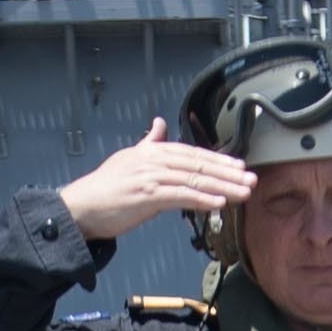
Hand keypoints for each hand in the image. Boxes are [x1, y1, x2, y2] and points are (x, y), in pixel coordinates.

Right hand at [58, 121, 250, 243]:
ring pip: (194, 179)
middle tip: (250, 179)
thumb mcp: (128, 157)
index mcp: (152, 151)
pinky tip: (219, 202)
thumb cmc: (105, 187)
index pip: (192, 153)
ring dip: (222, 187)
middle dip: (227, 172)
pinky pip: (180, 196)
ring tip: (243, 193)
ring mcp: (151, 177)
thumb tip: (159, 124)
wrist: (81, 206)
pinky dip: (201, 198)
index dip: (217, 159)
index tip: (238, 166)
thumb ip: (148, 142)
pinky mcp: (147, 195)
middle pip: (198, 164)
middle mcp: (154, 160)